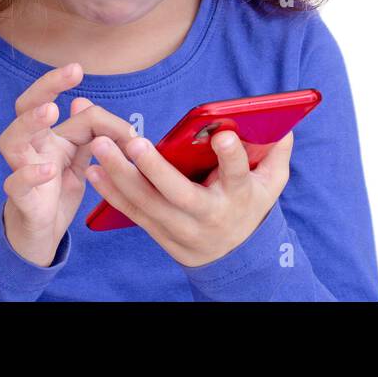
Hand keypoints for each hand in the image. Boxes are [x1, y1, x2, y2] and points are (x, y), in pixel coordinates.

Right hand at [0, 62, 138, 265]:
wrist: (42, 235)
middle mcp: (30, 148)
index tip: (85, 77)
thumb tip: (83, 101)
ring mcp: (21, 172)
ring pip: (11, 141)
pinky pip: (16, 184)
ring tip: (50, 111)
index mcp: (45, 136)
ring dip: (29, 123)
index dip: (73, 95)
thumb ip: (87, 135)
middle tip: (72, 72)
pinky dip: (30, 175)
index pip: (51, 103)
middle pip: (23, 109)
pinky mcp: (22, 201)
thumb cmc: (57, 192)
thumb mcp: (80, 161)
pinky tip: (48, 169)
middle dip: (45, 87)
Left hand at [85, 129, 293, 266]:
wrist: (233, 255)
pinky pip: (132, 213)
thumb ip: (276, 152)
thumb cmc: (249, 204)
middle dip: (155, 169)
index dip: (231, 156)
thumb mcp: (271, 183)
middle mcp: (207, 214)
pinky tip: (92, 171)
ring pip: (147, 204)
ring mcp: (180, 228)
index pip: (237, 175)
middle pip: (180, 194)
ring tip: (100, 146)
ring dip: (120, 176)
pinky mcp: (159, 233)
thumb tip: (285, 121)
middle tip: (134, 142)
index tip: (223, 135)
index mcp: (238, 196)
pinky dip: (110, 193)